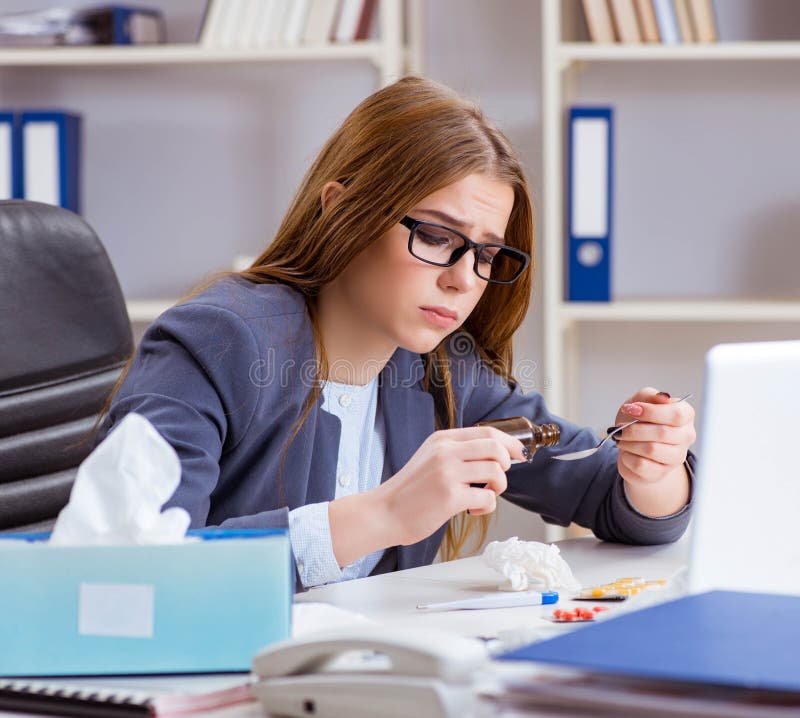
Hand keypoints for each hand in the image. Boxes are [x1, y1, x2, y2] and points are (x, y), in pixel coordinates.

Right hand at [375, 426, 525, 546]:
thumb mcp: (430, 458)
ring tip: (483, 495)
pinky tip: (472, 509)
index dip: (509, 442)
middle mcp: (446, 452)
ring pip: (496, 471)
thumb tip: (493, 455)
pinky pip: (488, 497)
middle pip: (496, 447)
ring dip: (498, 487)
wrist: (384, 512)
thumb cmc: (409, 491)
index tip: (519, 453)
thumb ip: (456, 452)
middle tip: (497, 479)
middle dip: (507, 464)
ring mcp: (448, 473)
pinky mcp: (450, 496)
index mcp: (442, 440)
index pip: (486, 431)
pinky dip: (487, 506)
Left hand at [613, 388, 695, 516]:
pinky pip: (641, 465)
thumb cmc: (639, 420)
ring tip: (621, 438)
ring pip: (652, 450)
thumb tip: (662, 397)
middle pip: (663, 433)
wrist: (631, 444)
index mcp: (685, 415)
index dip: (651, 412)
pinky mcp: (661, 472)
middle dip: (635, 428)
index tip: (631, 410)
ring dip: (629, 442)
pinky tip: (626, 451)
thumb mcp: (640, 401)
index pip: (676, 414)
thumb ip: (650, 396)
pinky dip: (627, 456)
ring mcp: (676, 457)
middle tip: (620, 427)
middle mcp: (686, 436)